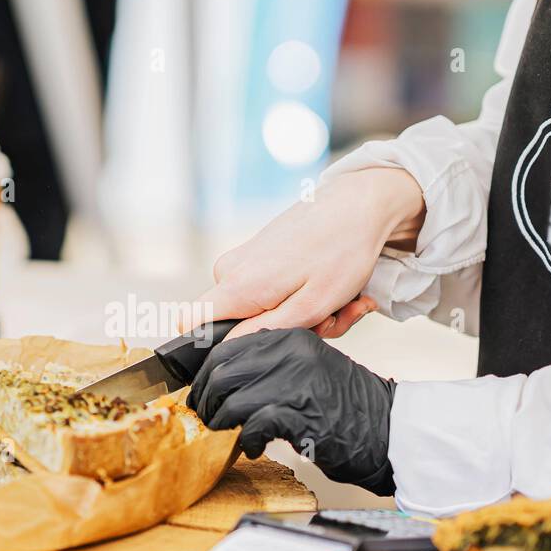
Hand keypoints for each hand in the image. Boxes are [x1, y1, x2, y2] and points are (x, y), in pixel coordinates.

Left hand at [187, 328, 395, 494]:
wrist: (390, 429)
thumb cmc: (349, 405)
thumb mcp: (310, 367)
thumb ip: (272, 364)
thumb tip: (224, 378)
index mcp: (291, 338)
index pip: (227, 349)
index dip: (205, 376)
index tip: (202, 394)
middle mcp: (291, 354)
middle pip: (221, 373)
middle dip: (206, 401)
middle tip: (207, 419)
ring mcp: (295, 383)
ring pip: (230, 399)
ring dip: (221, 424)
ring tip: (229, 435)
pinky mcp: (299, 415)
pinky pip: (251, 425)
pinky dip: (245, 440)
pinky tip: (252, 447)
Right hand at [190, 167, 424, 339]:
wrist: (360, 203)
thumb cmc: (342, 250)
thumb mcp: (312, 305)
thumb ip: (266, 331)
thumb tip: (229, 348)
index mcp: (237, 285)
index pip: (190, 324)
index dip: (210, 346)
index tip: (252, 348)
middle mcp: (231, 270)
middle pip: (237, 323)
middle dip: (284, 331)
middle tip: (328, 321)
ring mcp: (244, 260)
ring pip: (261, 309)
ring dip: (306, 315)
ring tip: (343, 304)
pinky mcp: (260, 254)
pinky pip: (272, 291)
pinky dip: (306, 297)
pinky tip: (339, 292)